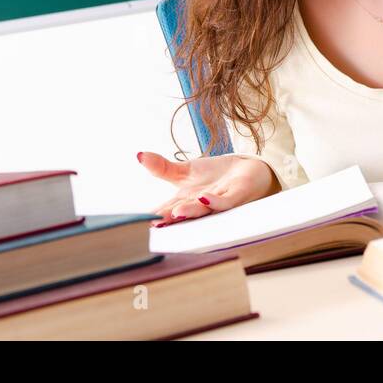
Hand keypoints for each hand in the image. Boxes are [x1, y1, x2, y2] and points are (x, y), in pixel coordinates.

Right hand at [137, 151, 279, 226]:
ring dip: (189, 211)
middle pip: (181, 215)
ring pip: (202, 210)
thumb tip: (139, 155)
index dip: (151, 217)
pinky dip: (214, 200)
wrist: (247, 171)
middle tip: (151, 226)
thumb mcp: (184, 171)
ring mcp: (216, 203)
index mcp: (183, 201)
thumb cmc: (215, 176)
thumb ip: (161, 167)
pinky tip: (204, 197)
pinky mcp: (234, 196)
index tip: (134, 224)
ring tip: (176, 213)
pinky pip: (224, 201)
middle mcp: (198, 206)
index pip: (163, 210)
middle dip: (168, 221)